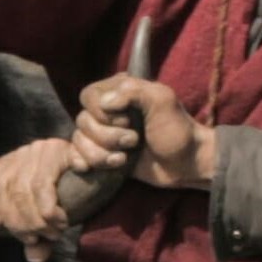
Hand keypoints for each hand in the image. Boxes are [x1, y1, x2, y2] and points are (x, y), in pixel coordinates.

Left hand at [0, 139, 85, 261]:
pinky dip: (47, 206)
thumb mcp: (46, 219)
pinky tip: (58, 218)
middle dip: (17, 221)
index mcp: (7, 165)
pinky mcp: (57, 149)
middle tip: (36, 238)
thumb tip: (34, 258)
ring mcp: (37, 149)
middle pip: (2, 189)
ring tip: (51, 232)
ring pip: (21, 188)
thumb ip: (37, 236)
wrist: (103, 171)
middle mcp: (19, 154)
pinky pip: (43, 182)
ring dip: (35, 218)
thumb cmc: (70, 195)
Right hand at [72, 75, 215, 190]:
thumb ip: (133, 92)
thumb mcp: (162, 101)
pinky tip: (91, 169)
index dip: (101, 112)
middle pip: (83, 121)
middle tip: (134, 142)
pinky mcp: (101, 156)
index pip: (88, 95)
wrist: (186, 164)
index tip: (127, 122)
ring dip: (99, 154)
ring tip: (123, 159)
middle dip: (106, 137)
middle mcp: (106, 112)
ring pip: (79, 140)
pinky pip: (76, 155)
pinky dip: (81, 162)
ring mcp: (102, 135)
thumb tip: (103, 104)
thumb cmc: (177, 129)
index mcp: (118, 92)